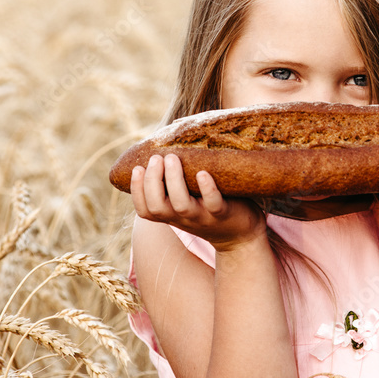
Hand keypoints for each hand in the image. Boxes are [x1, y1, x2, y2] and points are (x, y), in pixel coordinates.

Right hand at [130, 153, 266, 251]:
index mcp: (171, 213)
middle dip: (151, 182)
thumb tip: (166, 143)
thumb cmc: (210, 207)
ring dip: (174, 181)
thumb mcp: (188, 198)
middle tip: (156, 158)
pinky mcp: (223, 213)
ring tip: (172, 158)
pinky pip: (213, 204)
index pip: (145, 209)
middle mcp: (182, 217)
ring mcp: (202, 217)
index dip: (136, 191)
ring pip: (181, 205)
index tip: (137, 168)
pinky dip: (207, 189)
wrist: (242, 234)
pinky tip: (203, 174)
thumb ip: (175, 182)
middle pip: (156, 207)